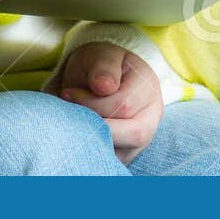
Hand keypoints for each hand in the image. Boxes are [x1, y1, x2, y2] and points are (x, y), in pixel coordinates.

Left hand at [53, 41, 163, 163]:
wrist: (99, 77)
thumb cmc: (100, 64)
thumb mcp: (101, 55)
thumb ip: (103, 67)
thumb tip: (104, 86)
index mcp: (148, 87)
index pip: (124, 105)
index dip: (92, 103)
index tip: (67, 93)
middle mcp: (152, 115)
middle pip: (133, 135)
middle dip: (96, 126)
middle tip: (71, 114)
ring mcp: (144, 138)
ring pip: (123, 155)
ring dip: (94, 142)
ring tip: (76, 124)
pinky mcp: (128, 154)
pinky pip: (113, 163)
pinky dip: (95, 154)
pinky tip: (80, 138)